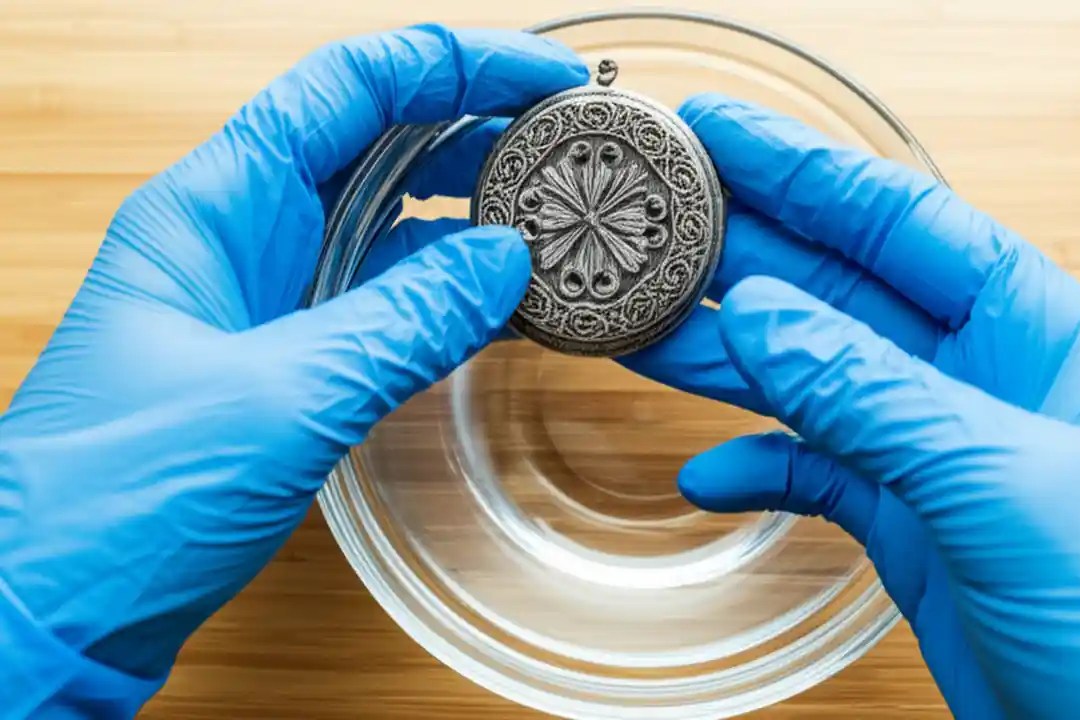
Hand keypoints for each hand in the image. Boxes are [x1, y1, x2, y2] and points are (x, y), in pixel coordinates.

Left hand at [0, 25, 584, 714]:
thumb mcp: (283, 395)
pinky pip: (379, 304)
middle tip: (564, 148)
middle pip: (373, 145)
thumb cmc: (118, 496)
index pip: (346, 88)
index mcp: (216, 205)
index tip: (538, 74)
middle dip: (471, 134)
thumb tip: (505, 261)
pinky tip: (501, 306)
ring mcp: (263, 301)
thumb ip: (405, 321)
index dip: (448, 65)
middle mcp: (241, 236)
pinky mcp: (283, 364)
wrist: (52, 609)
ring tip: (550, 223)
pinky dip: (443, 299)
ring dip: (464, 220)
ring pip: (382, 227)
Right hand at [623, 95, 1079, 717]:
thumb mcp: (1009, 483)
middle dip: (750, 259)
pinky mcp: (912, 536)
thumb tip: (761, 316)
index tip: (721, 139)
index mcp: (1043, 336)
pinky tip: (711, 474)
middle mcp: (987, 386)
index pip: (910, 224)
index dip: (810, 174)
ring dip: (732, 361)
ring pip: (816, 384)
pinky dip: (762, 471)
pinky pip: (818, 479)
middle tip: (653, 230)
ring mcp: (943, 462)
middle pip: (846, 295)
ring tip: (644, 332)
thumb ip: (879, 396)